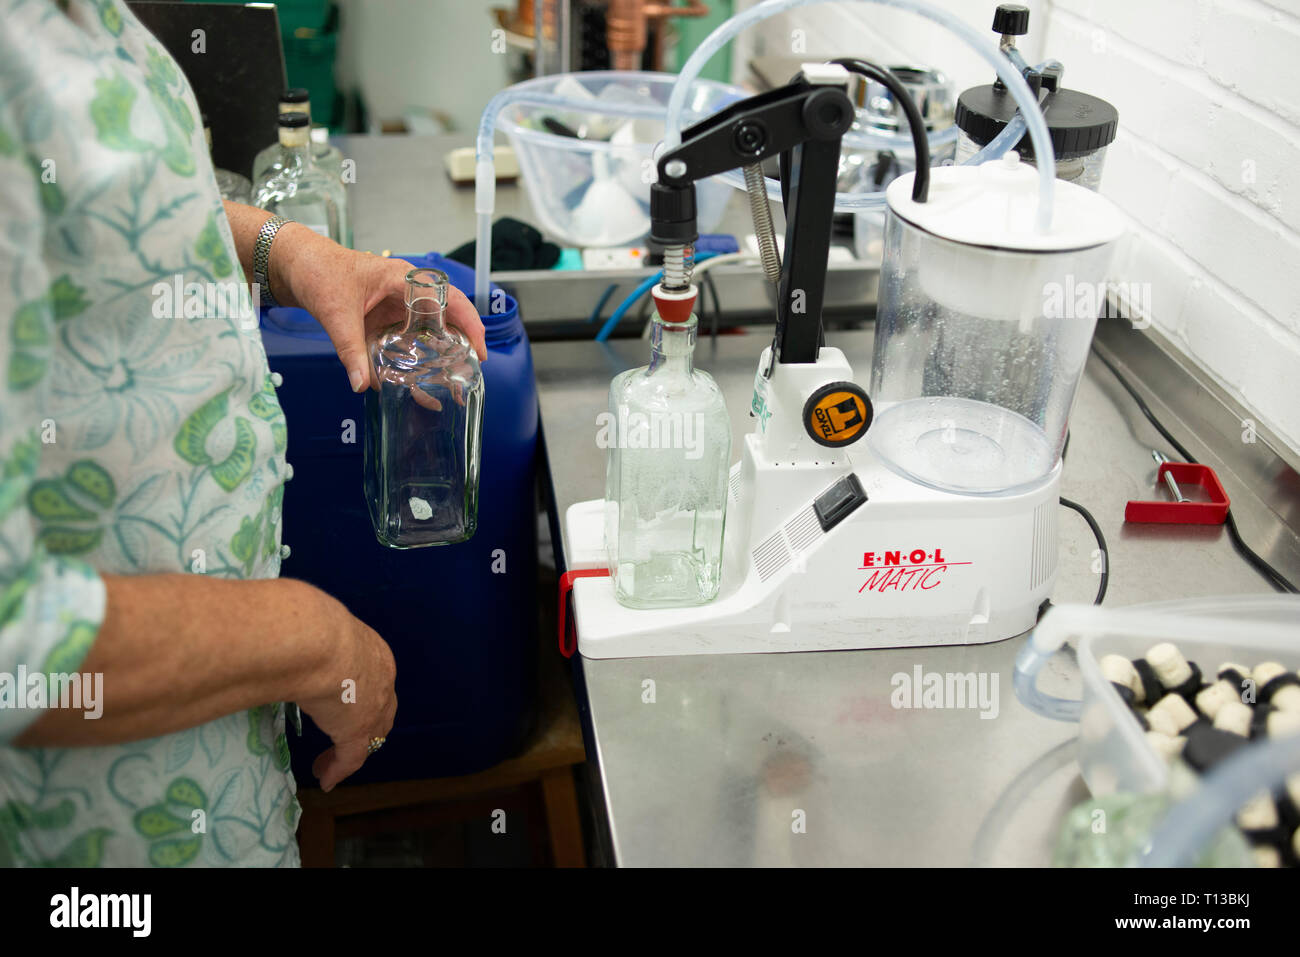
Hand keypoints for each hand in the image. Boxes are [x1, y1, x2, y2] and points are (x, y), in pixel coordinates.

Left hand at [271, 225, 486, 392]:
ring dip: (438, 357)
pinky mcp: (382, 320)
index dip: (470, 325)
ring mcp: (395, 307)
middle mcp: (405, 293)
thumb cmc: (318, 272)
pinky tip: (414, 384)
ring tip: (449, 385)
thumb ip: (350, 350)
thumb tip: (362, 385)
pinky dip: (411, 361)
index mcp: (403, 280)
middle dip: (460, 347)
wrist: (295, 265)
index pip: (450, 300)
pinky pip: (404, 342)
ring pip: (426, 333)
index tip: (479, 351)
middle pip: (445, 320)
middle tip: (468, 375)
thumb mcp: (336, 313)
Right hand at [297, 593, 397, 791]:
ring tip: (325, 764)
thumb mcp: (313, 629)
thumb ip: (303, 640)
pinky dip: (338, 769)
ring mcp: (373, 706)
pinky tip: (325, 779)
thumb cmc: (307, 625)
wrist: (314, 639)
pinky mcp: (357, 730)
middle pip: (381, 711)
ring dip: (350, 751)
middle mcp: (382, 678)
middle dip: (365, 727)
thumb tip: (275, 637)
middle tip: (343, 742)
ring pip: (369, 736)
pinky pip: (351, 757)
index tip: (342, 706)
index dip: (361, 696)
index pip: (374, 680)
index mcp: (372, 651)